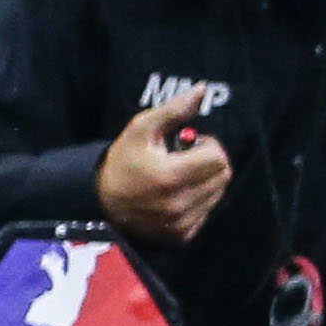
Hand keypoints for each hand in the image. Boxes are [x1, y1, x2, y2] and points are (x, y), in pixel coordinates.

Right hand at [97, 99, 228, 240]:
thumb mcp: (142, 129)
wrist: (102, 201)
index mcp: (171, 176)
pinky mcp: (180, 235)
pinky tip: (178, 195)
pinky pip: (207, 213)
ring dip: (206, 182)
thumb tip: (201, 90)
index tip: (190, 145)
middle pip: (223, 176)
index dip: (208, 145)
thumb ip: (174, 110)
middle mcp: (178, 203)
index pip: (219, 157)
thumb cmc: (122, 162)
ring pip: (217, 194)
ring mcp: (180, 222)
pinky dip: (199, 202)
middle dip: (211, 162)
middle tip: (188, 159)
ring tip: (181, 177)